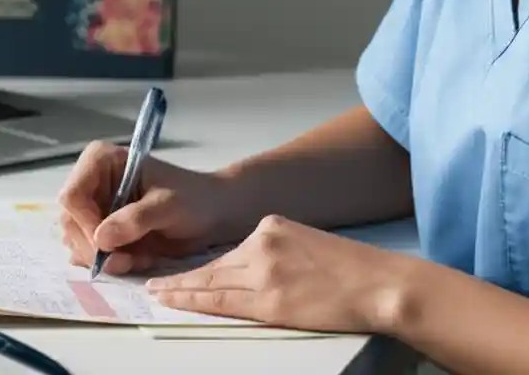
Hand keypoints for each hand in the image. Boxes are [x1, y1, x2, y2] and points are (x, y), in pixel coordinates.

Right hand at [57, 141, 237, 275]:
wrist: (213, 214)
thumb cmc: (194, 199)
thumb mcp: (168, 206)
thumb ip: (135, 219)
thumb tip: (100, 238)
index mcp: (102, 161)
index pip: (72, 195)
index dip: (85, 223)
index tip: (108, 245)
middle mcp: (92, 183)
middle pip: (70, 222)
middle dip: (95, 249)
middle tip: (127, 261)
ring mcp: (95, 209)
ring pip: (76, 242)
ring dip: (105, 259)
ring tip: (140, 257)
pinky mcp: (103, 232)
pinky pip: (90, 255)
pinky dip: (111, 265)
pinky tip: (139, 259)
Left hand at [145, 215, 407, 333]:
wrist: (378, 283)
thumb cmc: (351, 270)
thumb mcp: (306, 244)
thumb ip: (276, 250)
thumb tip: (250, 269)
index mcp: (272, 226)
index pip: (228, 251)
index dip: (200, 265)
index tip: (178, 271)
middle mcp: (262, 243)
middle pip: (212, 266)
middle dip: (179, 277)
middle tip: (150, 283)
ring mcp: (264, 272)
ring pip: (210, 283)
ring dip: (179, 290)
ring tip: (155, 294)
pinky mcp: (270, 300)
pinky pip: (222, 302)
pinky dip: (194, 302)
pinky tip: (176, 302)